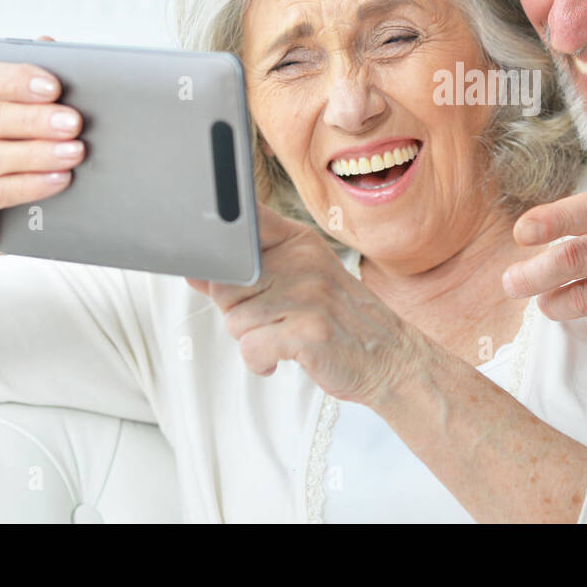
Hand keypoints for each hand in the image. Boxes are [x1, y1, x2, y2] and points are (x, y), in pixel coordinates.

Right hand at [0, 35, 82, 262]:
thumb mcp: (3, 117)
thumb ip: (23, 82)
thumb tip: (50, 43)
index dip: (19, 81)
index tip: (55, 87)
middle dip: (36, 120)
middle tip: (75, 123)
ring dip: (38, 154)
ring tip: (75, 152)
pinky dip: (30, 185)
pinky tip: (59, 180)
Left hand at [188, 203, 428, 405]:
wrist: (393, 359)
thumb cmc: (340, 322)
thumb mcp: (298, 284)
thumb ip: (245, 275)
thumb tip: (194, 269)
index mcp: (299, 242)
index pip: (242, 224)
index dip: (219, 246)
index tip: (216, 261)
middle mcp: (302, 261)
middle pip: (226, 284)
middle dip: (239, 312)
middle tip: (275, 320)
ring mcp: (307, 295)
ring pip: (235, 321)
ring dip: (253, 340)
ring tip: (286, 338)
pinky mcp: (308, 332)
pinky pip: (251, 349)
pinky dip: (261, 362)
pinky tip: (284, 358)